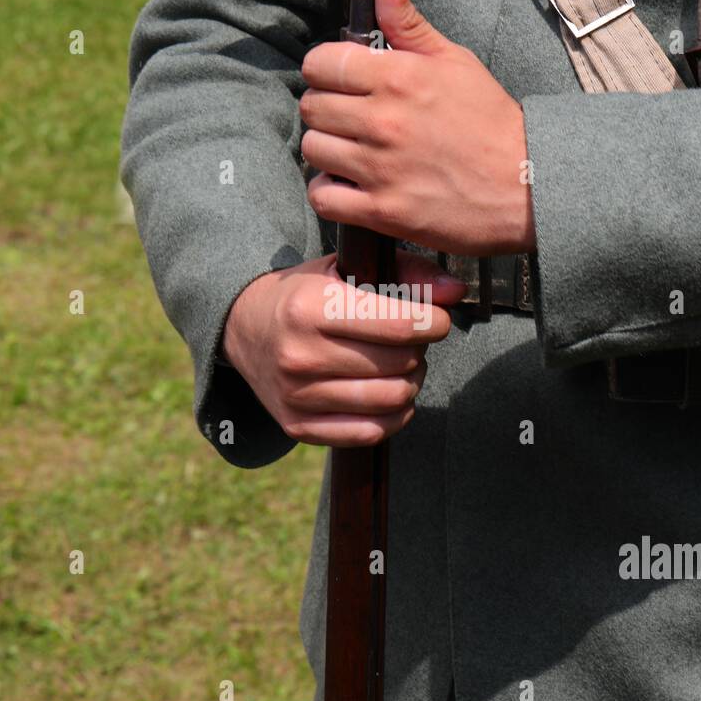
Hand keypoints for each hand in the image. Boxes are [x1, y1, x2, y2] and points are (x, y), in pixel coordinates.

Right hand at [222, 251, 467, 447]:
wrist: (244, 328)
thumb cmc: (307, 293)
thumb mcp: (346, 268)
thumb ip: (405, 273)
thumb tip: (456, 291)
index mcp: (311, 307)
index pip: (399, 324)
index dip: (434, 322)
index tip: (436, 319)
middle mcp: (300, 355)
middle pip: (400, 363)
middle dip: (420, 350)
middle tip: (413, 341)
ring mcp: (296, 396)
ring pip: (390, 399)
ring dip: (411, 382)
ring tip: (403, 366)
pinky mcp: (297, 426)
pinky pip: (370, 432)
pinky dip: (394, 416)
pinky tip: (391, 395)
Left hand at [300, 0, 534, 256]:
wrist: (526, 185)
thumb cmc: (491, 122)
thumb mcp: (455, 60)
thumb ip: (409, 23)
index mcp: (398, 77)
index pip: (321, 63)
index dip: (324, 69)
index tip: (340, 80)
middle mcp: (383, 120)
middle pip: (312, 107)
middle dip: (326, 108)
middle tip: (349, 118)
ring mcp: (380, 168)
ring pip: (312, 150)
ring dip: (326, 150)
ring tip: (350, 151)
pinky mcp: (382, 211)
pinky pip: (323, 197)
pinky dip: (328, 192)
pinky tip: (349, 184)